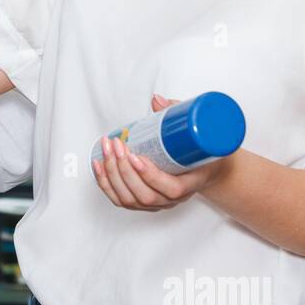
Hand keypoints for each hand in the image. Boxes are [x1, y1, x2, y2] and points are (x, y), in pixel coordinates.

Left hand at [92, 93, 224, 210]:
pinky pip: (120, 200)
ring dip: (112, 174)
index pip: (172, 189)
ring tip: (107, 150)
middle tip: (117, 145)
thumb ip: (177, 115)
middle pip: (144, 195)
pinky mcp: (142, 203)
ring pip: (129, 199)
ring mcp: (156, 204)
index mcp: (191, 184)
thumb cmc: (202, 154)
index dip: (151, 175)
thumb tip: (156, 100)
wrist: (205, 172)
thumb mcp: (196, 133)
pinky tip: (99, 165)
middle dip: (125, 170)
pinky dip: (106, 183)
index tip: (137, 156)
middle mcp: (172, 200)